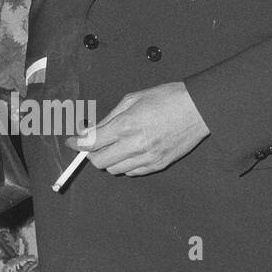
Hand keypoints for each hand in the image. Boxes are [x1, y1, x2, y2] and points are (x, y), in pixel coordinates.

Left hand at [69, 81, 209, 176]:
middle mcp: (135, 145)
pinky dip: (125, 165)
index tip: (72, 141)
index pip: (91, 143)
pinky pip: (132, 172)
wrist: (199, 109)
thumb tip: (92, 130)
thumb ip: (110, 117)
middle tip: (93, 143)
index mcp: (126, 125)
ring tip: (113, 146)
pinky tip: (129, 152)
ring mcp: (148, 157)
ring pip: (115, 170)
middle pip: (99, 162)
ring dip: (108, 159)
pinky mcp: (159, 164)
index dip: (77, 143)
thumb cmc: (167, 98)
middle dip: (91, 153)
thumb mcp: (132, 99)